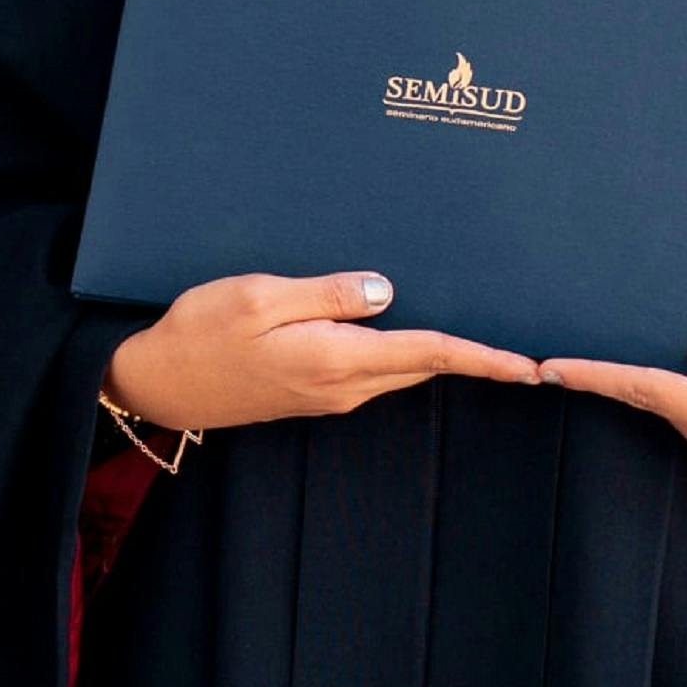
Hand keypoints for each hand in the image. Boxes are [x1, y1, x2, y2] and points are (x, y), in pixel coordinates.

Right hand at [103, 269, 541, 433]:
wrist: (155, 383)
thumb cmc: (199, 332)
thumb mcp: (258, 297)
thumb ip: (325, 294)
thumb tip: (385, 290)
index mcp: (334, 360)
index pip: (428, 354)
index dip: (484, 357)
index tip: (530, 366)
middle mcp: (341, 386)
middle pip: (424, 366)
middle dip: (473, 356)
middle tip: (522, 343)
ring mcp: (328, 396)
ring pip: (400, 370)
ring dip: (438, 355)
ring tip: (480, 333)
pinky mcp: (313, 394)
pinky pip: (373, 371)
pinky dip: (402, 354)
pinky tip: (407, 329)